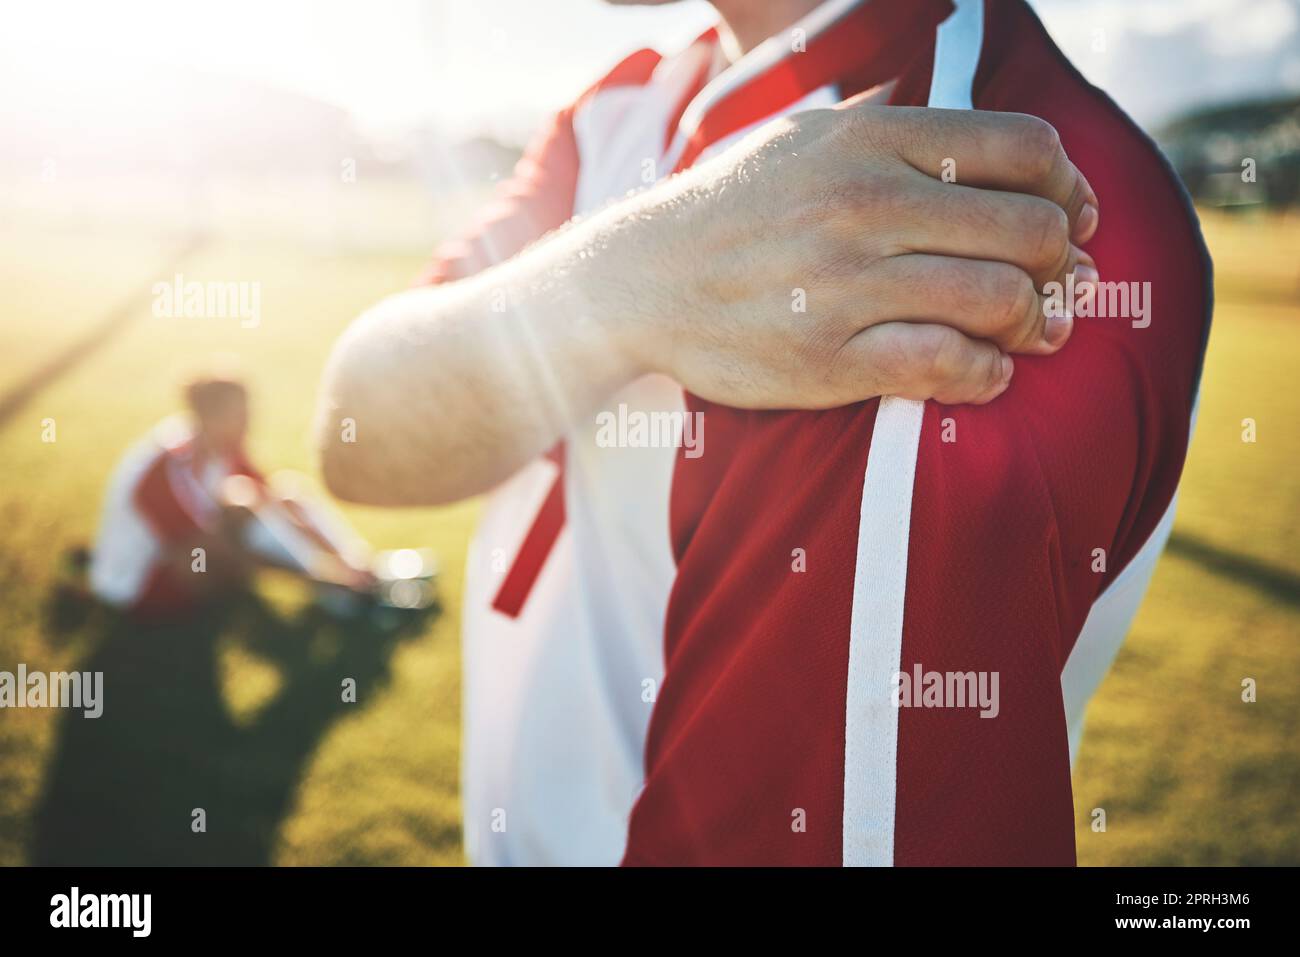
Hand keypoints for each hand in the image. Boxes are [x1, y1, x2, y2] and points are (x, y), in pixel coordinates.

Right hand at [605, 105, 1098, 406]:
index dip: (1068, 188)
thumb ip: (895, 137)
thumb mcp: (808, 139)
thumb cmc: (734, 210)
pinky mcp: (826, 357)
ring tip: (1032, 334)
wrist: (639, 280)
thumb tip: (990, 152)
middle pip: (1028, 229)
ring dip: (1037, 325)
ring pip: (999, 300)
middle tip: (1060, 288)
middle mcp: (864, 204)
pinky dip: (985, 375)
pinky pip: (945, 366)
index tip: (1071, 218)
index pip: (1022, 150)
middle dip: (1063, 265)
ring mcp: (845, 283)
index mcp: (869, 142)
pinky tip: (984, 373)